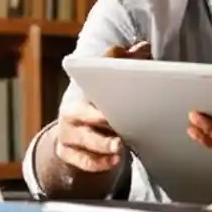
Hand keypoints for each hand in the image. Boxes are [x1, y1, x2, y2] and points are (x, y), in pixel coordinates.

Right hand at [53, 42, 149, 172]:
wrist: (74, 132)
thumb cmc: (99, 105)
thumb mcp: (110, 84)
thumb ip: (126, 65)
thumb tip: (144, 47)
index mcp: (83, 90)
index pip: (89, 80)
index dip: (102, 81)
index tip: (115, 89)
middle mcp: (71, 111)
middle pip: (83, 114)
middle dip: (101, 119)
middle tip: (119, 126)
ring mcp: (67, 133)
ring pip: (83, 140)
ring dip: (102, 145)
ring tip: (120, 148)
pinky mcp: (66, 153)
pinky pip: (80, 160)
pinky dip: (97, 163)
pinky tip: (113, 161)